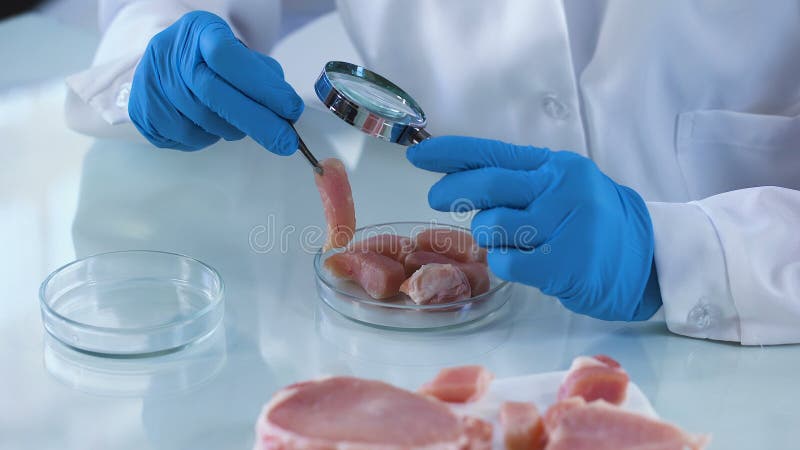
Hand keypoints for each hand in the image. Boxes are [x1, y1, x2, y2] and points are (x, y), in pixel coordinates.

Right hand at [129, 11, 302, 152]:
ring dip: (234, 130)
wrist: (166, 65)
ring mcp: (152, 83)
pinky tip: (214, 127)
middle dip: (258, 122)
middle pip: (215, 93)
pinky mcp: (145, 113)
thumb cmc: (211, 60)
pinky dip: (210, 138)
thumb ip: (262, 74)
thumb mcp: (237, 52)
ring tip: (242, 124)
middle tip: (286, 142)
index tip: (291, 109)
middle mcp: (169, 53)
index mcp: (198, 31)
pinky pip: (187, 137)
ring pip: (204, 120)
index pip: (228, 55)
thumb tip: (286, 110)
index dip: (262, 85)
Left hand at [407, 136, 661, 320]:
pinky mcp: (563, 262)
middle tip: (436, 198)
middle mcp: (561, 188)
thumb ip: (519, 184)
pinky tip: (523, 262)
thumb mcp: (563, 190)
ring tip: (512, 240)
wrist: (648, 260)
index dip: (452, 154)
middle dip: (453, 191)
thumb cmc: (597, 224)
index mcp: (557, 166)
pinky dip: (504, 262)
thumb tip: (461, 183)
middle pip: (488, 185)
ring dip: (488, 236)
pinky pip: (507, 260)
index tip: (418, 155)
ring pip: (492, 226)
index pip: (495, 154)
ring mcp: (564, 224)